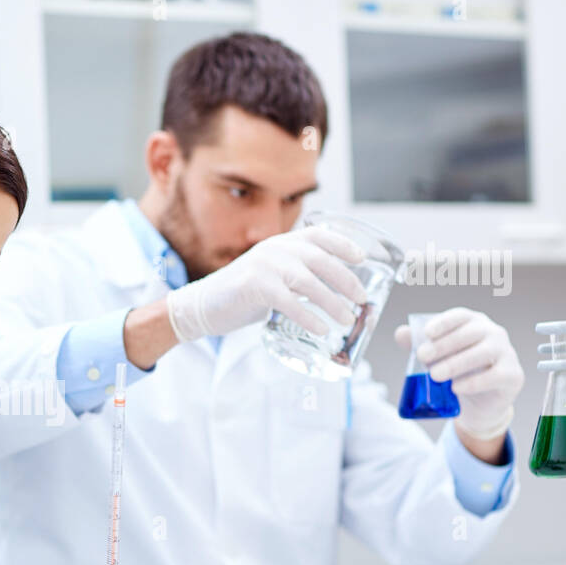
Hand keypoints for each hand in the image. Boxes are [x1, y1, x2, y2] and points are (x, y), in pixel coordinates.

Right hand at [165, 226, 367, 343]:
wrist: (203, 306)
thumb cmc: (242, 295)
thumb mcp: (272, 277)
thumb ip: (297, 277)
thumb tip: (333, 294)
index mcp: (281, 243)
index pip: (319, 235)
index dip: (343, 245)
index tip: (362, 259)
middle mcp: (274, 249)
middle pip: (320, 260)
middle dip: (345, 280)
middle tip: (361, 299)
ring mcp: (263, 266)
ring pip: (308, 282)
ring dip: (332, 302)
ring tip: (347, 319)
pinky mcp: (253, 286)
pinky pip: (288, 301)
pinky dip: (308, 316)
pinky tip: (321, 328)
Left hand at [394, 307, 524, 441]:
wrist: (479, 403)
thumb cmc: (458, 372)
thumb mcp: (437, 358)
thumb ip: (419, 344)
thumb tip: (400, 333)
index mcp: (474, 323)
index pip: (461, 316)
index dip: (444, 322)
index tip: (427, 333)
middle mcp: (493, 333)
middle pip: (471, 333)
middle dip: (445, 344)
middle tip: (423, 357)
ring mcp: (506, 353)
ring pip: (483, 353)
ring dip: (457, 363)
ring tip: (435, 375)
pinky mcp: (512, 375)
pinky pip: (495, 376)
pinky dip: (474, 382)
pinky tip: (456, 387)